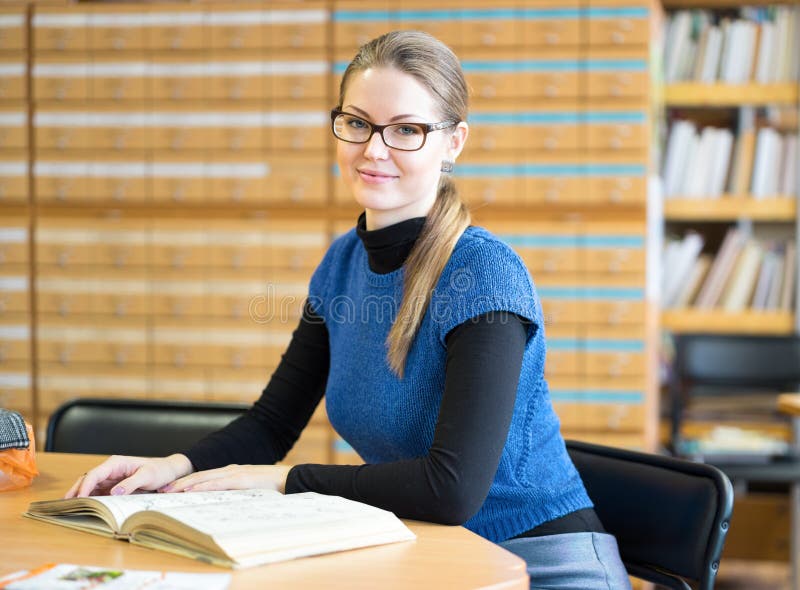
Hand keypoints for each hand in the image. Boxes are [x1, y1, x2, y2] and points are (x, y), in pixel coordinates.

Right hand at [64, 454, 193, 498]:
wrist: (168, 472)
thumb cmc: (159, 471)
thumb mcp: (147, 475)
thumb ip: (131, 483)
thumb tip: (114, 492)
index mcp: (116, 463)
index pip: (94, 474)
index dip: (84, 487)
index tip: (78, 499)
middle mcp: (110, 470)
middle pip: (87, 480)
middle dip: (76, 491)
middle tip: (65, 506)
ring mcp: (110, 478)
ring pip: (90, 487)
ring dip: (80, 496)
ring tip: (69, 509)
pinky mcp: (113, 486)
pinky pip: (98, 492)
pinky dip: (90, 499)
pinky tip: (84, 508)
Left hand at [161, 464, 291, 493]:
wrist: (291, 479)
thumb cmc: (274, 487)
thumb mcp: (252, 491)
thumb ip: (239, 493)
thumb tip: (228, 503)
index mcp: (234, 474)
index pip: (206, 478)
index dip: (188, 483)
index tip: (173, 489)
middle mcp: (231, 470)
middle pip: (200, 476)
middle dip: (180, 483)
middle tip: (162, 489)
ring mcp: (236, 473)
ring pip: (205, 478)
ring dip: (186, 484)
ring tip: (170, 490)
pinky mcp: (241, 479)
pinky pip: (217, 483)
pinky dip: (202, 486)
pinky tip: (191, 490)